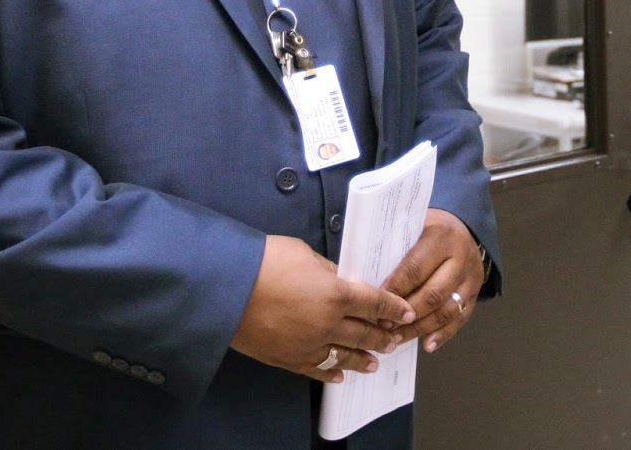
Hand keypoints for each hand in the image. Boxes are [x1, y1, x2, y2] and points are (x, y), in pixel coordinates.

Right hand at [230, 235, 414, 382]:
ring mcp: (308, 345)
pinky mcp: (286, 358)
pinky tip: (340, 376)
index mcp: (336, 294)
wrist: (225, 288)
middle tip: (394, 339)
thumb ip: (327, 270)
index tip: (406, 312)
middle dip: (382, 336)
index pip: (375, 303)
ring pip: (344, 357)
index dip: (393, 309)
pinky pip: (316, 370)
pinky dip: (331, 374)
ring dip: (362, 359)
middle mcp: (327, 324)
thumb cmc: (263, 263)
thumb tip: (338, 279)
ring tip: (374, 362)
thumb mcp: (304, 254)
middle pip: (364, 333)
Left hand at [382, 208, 485, 353]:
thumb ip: (394, 248)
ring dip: (420, 328)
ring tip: (398, 338)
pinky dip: (443, 334)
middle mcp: (461, 257)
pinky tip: (427, 344)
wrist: (463, 227)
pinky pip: (461, 318)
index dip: (395, 290)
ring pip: (446, 310)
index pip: (415, 269)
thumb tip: (364, 279)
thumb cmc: (427, 229)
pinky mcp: (476, 293)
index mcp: (441, 237)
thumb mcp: (411, 226)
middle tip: (384, 326)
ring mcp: (471, 277)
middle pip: (433, 293)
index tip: (375, 304)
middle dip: (406, 313)